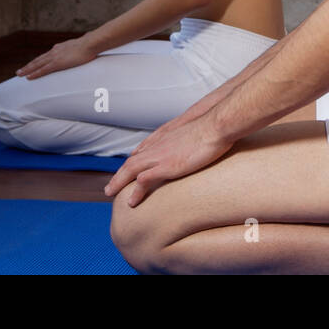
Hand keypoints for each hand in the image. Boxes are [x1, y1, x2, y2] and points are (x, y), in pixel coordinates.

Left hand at [16, 35, 100, 79]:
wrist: (91, 43)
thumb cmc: (90, 45)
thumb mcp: (82, 47)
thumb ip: (78, 50)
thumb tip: (83, 52)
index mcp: (60, 48)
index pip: (46, 56)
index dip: (38, 61)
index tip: (32, 65)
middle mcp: (54, 51)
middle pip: (38, 60)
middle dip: (28, 66)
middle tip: (19, 71)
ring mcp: (55, 57)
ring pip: (37, 64)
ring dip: (27, 69)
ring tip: (19, 74)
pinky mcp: (57, 63)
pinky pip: (42, 70)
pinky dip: (34, 73)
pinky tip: (28, 77)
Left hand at [104, 114, 232, 206]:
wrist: (217, 125)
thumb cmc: (213, 127)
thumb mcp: (198, 129)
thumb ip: (191, 134)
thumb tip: (196, 139)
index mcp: (165, 136)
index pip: (143, 148)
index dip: (134, 159)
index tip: (128, 166)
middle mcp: (158, 145)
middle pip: (132, 160)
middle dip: (120, 173)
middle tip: (111, 185)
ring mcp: (160, 156)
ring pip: (131, 170)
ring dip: (119, 181)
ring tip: (111, 193)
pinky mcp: (166, 167)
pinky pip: (143, 181)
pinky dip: (135, 192)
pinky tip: (131, 202)